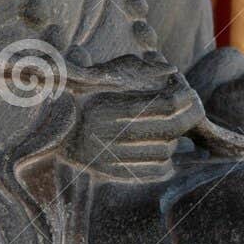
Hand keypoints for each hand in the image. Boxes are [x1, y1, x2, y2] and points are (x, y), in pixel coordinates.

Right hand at [62, 60, 204, 182]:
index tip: (186, 90)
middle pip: (170, 129)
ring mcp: (112, 158)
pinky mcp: (114, 174)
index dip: (184, 97)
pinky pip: (156, 171)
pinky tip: (163, 148)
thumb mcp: (102, 75)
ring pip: (166, 151)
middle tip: (192, 107)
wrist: (51, 132)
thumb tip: (171, 70)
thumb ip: (137, 69)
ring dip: (175, 139)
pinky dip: (167, 161)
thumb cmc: (81, 96)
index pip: (165, 105)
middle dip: (189, 116)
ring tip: (171, 128)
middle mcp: (112, 135)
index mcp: (110, 107)